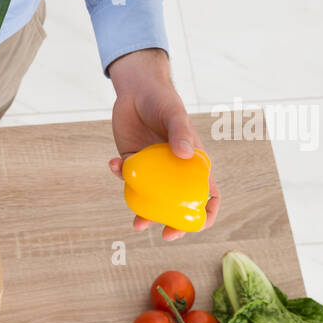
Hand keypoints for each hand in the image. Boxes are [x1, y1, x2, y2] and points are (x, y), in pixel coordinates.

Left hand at [106, 48, 219, 240]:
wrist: (135, 88)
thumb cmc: (163, 100)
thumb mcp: (174, 113)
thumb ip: (180, 131)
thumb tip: (185, 154)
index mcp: (192, 163)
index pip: (208, 193)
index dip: (207, 212)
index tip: (198, 225)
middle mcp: (173, 170)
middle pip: (178, 204)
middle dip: (174, 224)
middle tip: (165, 234)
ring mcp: (153, 169)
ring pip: (151, 199)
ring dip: (145, 213)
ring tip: (137, 223)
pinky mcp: (132, 161)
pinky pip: (127, 178)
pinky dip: (120, 176)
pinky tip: (114, 164)